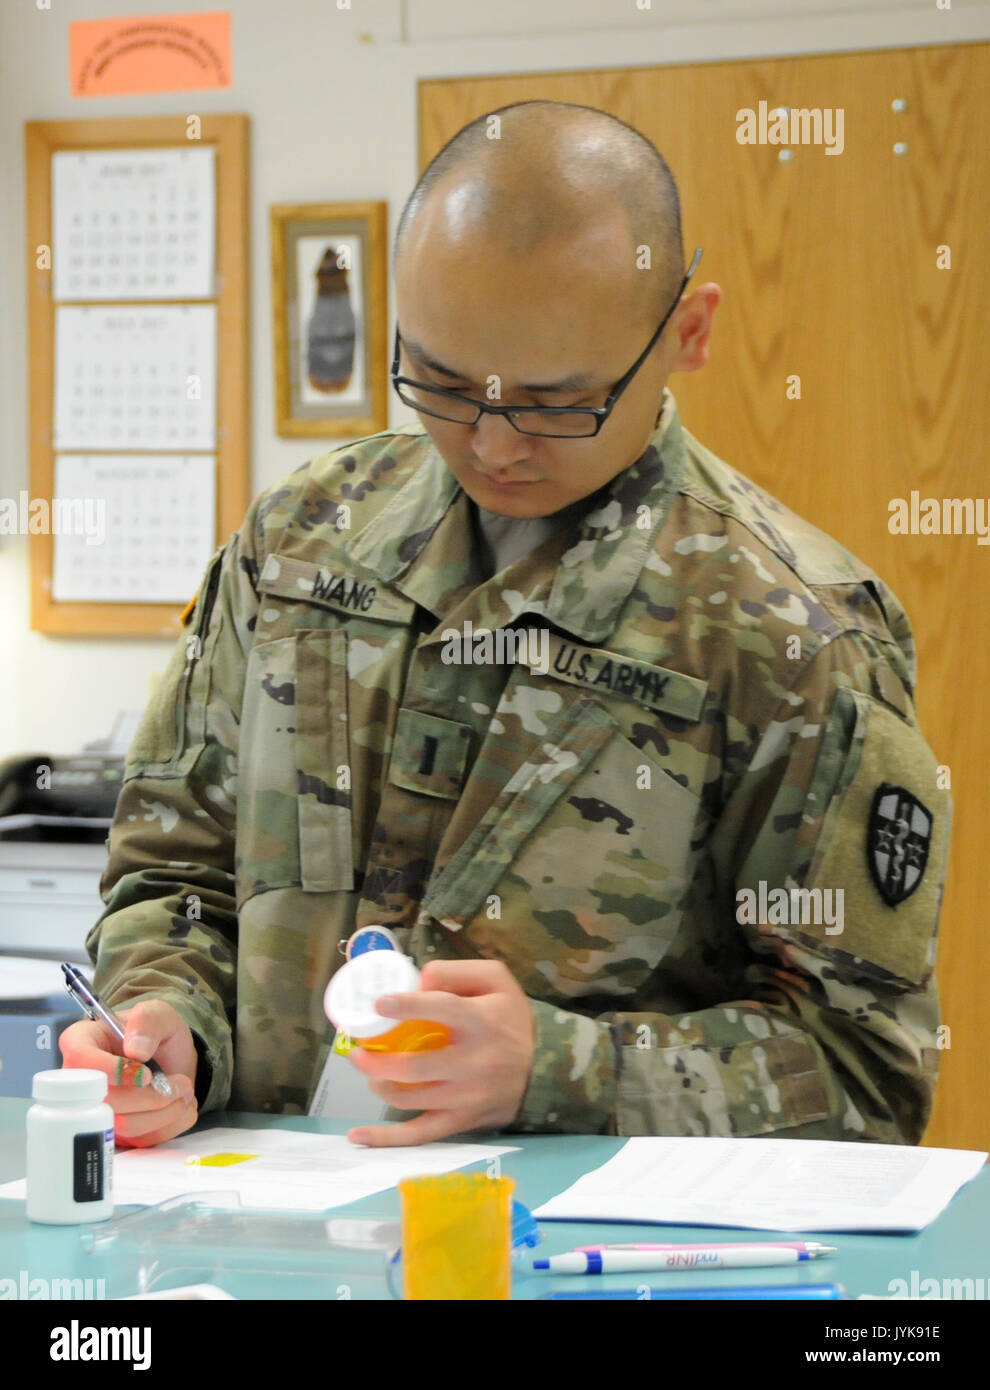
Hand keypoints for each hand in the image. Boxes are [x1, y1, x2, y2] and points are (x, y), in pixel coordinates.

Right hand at [58, 999, 198, 1148]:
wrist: (173, 1063)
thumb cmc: (156, 1035)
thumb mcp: (159, 1014)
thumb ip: (148, 1020)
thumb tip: (135, 1049)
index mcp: (82, 1043)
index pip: (79, 1059)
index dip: (112, 1070)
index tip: (145, 1073)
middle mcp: (80, 1082)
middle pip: (104, 1102)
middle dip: (151, 1096)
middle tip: (179, 1083)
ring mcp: (95, 1112)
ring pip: (124, 1126)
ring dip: (165, 1110)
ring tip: (181, 1090)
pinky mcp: (114, 1134)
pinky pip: (141, 1140)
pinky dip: (170, 1124)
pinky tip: (177, 1105)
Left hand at [346, 959, 534, 1146]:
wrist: (544, 1068)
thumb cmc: (509, 1018)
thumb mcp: (495, 980)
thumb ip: (456, 972)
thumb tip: (416, 982)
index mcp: (482, 1022)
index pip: (442, 1010)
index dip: (407, 1006)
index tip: (378, 1004)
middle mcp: (474, 1063)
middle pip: (415, 1066)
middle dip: (376, 1059)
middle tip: (357, 1049)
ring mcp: (467, 1098)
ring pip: (409, 1099)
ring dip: (379, 1084)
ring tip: (369, 1071)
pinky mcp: (462, 1122)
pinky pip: (420, 1135)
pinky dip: (386, 1139)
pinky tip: (358, 1136)